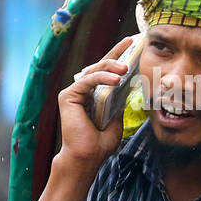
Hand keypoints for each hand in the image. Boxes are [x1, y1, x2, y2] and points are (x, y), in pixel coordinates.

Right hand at [55, 35, 134, 165]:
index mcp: (93, 95)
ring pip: (93, 71)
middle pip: (99, 66)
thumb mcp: (116, 118)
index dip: (118, 55)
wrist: (88, 157)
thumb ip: (119, 102)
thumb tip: (129, 85)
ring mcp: (74, 93)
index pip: (106, 71)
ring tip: (125, 68)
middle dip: (116, 54)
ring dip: (111, 66)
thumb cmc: (100, 143)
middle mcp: (82, 91)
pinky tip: (116, 80)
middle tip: (131, 44)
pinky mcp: (68, 96)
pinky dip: (102, 78)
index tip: (132, 43)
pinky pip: (87, 81)